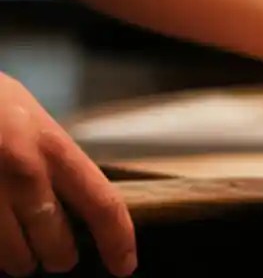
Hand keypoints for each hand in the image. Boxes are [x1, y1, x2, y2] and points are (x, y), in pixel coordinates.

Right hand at [0, 74, 134, 276]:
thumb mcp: (33, 122)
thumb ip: (56, 162)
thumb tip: (82, 206)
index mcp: (53, 146)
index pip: (102, 203)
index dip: (119, 241)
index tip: (125, 266)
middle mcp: (23, 170)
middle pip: (57, 244)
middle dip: (59, 257)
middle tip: (56, 255)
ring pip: (14, 259)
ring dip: (19, 261)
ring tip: (17, 247)